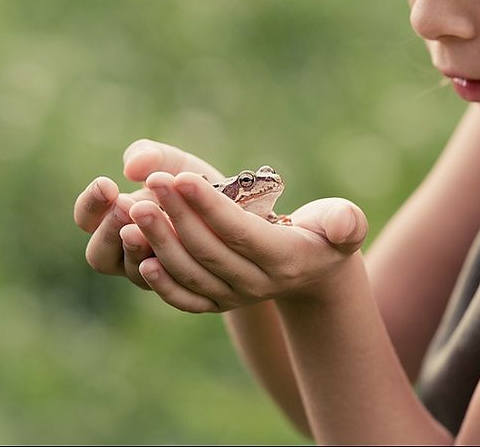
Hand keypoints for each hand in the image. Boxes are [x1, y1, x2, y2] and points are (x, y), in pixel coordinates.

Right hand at [73, 139, 223, 287]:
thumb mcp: (173, 163)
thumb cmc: (196, 184)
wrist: (243, 210)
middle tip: (126, 204)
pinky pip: (171, 291)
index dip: (91, 204)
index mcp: (116, 221)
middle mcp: (129, 253)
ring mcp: (156, 274)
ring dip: (137, 246)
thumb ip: (150, 157)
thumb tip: (131, 167)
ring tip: (148, 218)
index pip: (87, 220)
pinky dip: (166, 273)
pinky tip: (176, 247)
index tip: (107, 183)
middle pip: (100, 255)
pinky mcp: (187, 289)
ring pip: (134, 272)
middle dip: (110, 229)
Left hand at [128, 171, 367, 311]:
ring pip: (192, 274)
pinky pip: (187, 299)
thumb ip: (345, 221)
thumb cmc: (328, 234)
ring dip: (160, 243)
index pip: (241, 233)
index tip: (180, 176)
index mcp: (285, 258)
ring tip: (134, 210)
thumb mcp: (344, 223)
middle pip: (210, 251)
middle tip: (150, 184)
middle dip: (176, 216)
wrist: (315, 270)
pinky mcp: (218, 303)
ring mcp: (236, 297)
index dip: (210, 207)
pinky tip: (140, 257)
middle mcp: (258, 284)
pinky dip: (163, 283)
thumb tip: (343, 224)